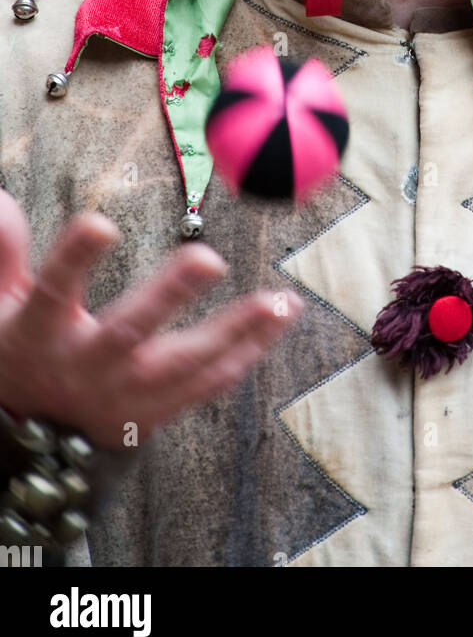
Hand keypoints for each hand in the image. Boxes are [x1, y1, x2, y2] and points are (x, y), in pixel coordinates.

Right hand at [0, 188, 302, 447]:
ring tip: (281, 300)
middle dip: (170, 295)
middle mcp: (86, 367)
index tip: (100, 223)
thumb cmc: (20, 349)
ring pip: (186, 364)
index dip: (75, 258)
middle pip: (130, 331)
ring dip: (237, 331)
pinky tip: (280, 319)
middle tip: (209, 258)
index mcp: (42, 334)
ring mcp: (125, 396)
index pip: (55, 291)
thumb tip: (2, 197)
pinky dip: (249, 353)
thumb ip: (3, 251)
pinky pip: (209, 384)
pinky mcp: (156, 415)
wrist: (29, 439)